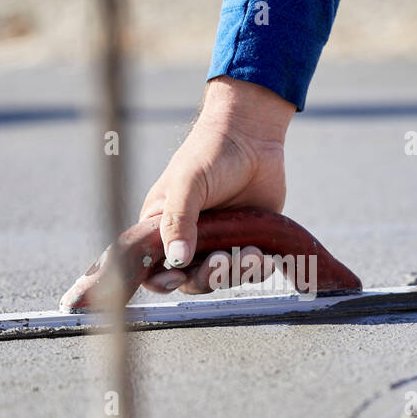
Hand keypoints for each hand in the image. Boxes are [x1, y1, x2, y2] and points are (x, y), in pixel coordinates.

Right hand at [139, 76, 293, 293]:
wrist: (252, 136)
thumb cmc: (210, 152)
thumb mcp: (187, 183)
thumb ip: (178, 220)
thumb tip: (176, 260)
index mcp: (162, 227)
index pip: (151, 268)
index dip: (160, 281)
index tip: (176, 279)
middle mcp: (188, 239)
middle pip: (190, 279)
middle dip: (207, 277)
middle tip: (221, 261)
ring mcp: (219, 242)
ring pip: (223, 278)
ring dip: (236, 273)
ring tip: (252, 254)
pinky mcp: (246, 241)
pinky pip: (249, 270)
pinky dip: (256, 270)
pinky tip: (264, 258)